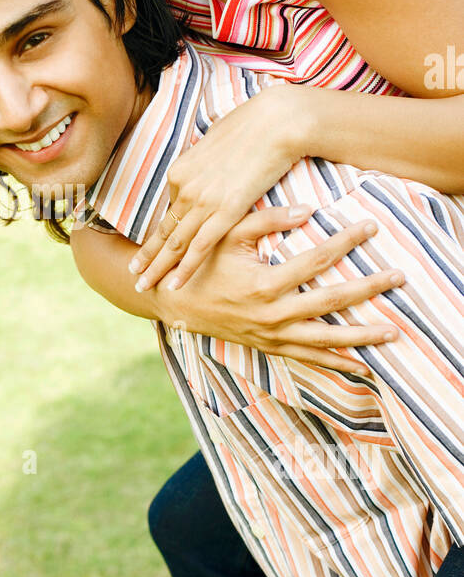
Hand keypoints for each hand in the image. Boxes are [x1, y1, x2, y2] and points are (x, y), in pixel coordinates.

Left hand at [129, 84, 298, 290]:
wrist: (276, 121)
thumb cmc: (255, 125)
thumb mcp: (219, 143)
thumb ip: (209, 164)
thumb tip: (212, 171)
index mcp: (182, 170)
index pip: (172, 207)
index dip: (164, 230)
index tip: (155, 245)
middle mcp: (185, 186)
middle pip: (163, 228)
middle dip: (146, 254)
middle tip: (133, 273)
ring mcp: (203, 200)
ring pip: (174, 243)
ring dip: (157, 267)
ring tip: (142, 285)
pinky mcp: (225, 211)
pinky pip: (199, 247)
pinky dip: (185, 268)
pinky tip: (174, 284)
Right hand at [154, 204, 400, 374]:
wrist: (175, 303)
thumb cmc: (202, 263)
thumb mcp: (228, 234)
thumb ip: (267, 219)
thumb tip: (309, 210)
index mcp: (264, 284)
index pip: (316, 260)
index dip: (346, 242)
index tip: (371, 227)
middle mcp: (272, 315)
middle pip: (332, 302)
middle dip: (369, 289)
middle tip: (400, 277)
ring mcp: (272, 335)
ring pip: (326, 339)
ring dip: (361, 336)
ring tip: (393, 332)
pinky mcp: (270, 347)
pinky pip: (309, 359)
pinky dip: (336, 363)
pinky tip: (363, 366)